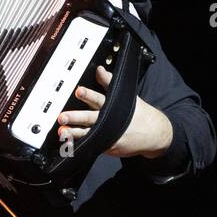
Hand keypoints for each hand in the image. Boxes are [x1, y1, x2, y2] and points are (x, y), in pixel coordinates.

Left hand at [56, 65, 172, 157]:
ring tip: (62, 131)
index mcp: (112, 106)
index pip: (99, 99)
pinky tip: (68, 144)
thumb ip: (109, 83)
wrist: (155, 135)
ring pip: (88, 134)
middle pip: (90, 118)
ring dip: (74, 133)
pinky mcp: (107, 146)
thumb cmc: (138, 113)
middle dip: (76, 117)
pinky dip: (79, 145)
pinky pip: (91, 146)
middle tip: (63, 116)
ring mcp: (107, 136)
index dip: (89, 95)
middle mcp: (108, 121)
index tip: (78, 91)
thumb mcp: (126, 96)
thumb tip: (99, 69)